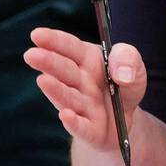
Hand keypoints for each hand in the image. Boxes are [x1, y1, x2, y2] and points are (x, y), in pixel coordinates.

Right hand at [25, 28, 145, 154]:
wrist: (127, 122)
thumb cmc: (124, 87)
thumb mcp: (135, 68)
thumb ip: (129, 60)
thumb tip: (120, 71)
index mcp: (87, 60)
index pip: (69, 47)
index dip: (53, 40)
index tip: (36, 35)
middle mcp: (80, 82)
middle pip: (63, 70)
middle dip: (48, 62)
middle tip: (31, 55)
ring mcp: (83, 107)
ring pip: (68, 97)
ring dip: (56, 90)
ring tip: (43, 80)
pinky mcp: (91, 131)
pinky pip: (82, 127)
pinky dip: (74, 122)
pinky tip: (66, 116)